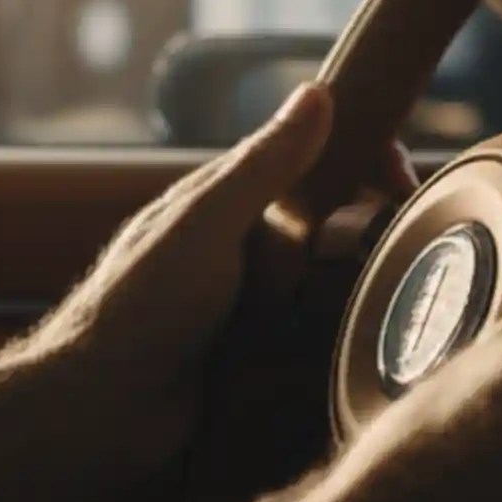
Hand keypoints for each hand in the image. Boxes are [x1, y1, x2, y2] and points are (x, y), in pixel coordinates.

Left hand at [45, 83, 414, 451]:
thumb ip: (265, 164)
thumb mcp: (209, 222)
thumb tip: (317, 92)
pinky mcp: (253, 350)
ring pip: (323, 278)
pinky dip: (326, 331)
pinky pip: (309, 330)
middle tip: (377, 254)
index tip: (401, 182)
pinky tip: (342, 342)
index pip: (311, 158)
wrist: (100, 409)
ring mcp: (246, 298)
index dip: (359, 161)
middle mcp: (238, 242)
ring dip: (343, 287)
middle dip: (355, 232)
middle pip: (326, 220)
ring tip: (357, 304)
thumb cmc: (141, 305)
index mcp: (224, 197)